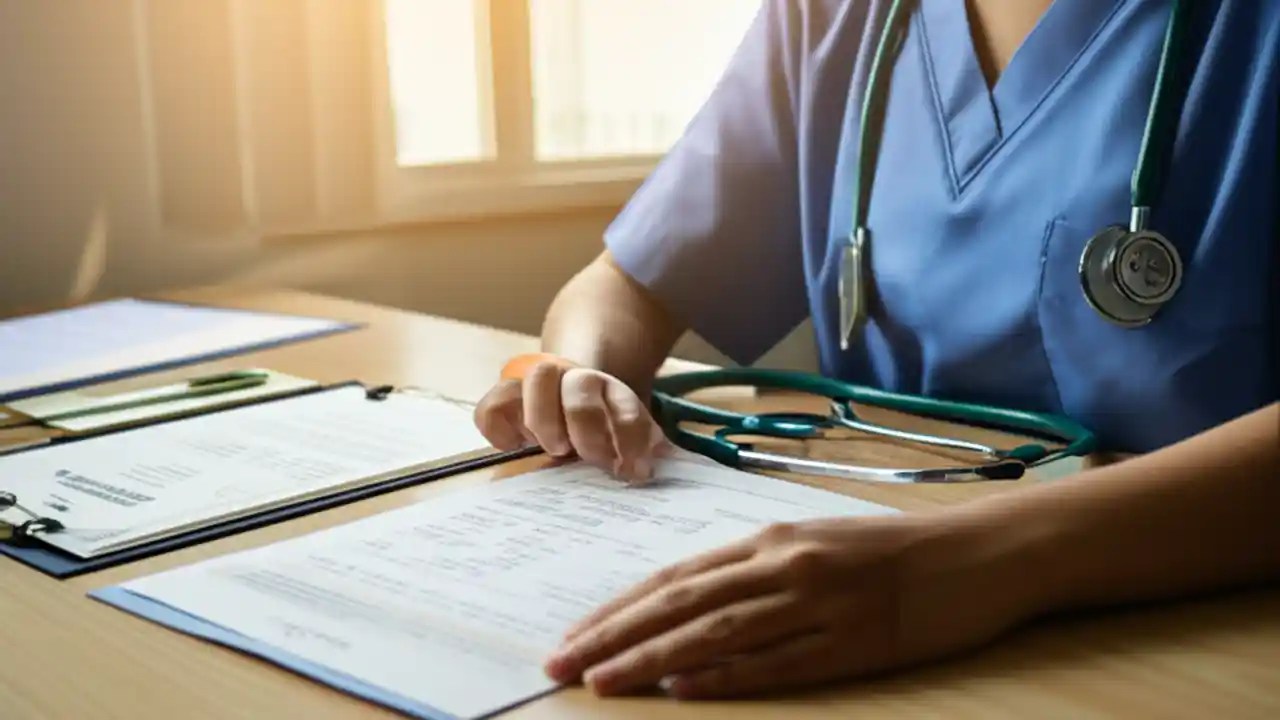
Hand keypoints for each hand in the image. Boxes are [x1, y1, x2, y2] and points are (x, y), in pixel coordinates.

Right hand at [473, 357, 667, 482]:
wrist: (574, 387)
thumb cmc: (603, 428)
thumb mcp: (630, 434)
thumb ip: (640, 446)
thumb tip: (651, 466)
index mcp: (612, 391)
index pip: (625, 406)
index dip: (630, 436)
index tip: (632, 470)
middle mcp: (576, 380)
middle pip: (580, 386)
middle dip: (587, 425)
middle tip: (588, 458)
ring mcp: (540, 386)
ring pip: (536, 378)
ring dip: (544, 417)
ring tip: (551, 449)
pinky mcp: (507, 399)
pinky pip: (492, 406)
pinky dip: (498, 428)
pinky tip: (513, 449)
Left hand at [543, 513, 1038, 698]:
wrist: (981, 551)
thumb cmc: (893, 550)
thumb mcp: (816, 544)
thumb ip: (756, 570)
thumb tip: (690, 606)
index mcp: (772, 539)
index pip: (675, 577)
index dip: (618, 609)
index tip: (573, 636)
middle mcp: (784, 564)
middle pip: (680, 602)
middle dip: (613, 635)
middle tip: (560, 664)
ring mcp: (818, 603)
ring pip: (716, 632)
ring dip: (651, 658)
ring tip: (603, 682)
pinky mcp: (854, 642)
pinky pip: (778, 662)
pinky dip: (726, 676)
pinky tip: (685, 689)